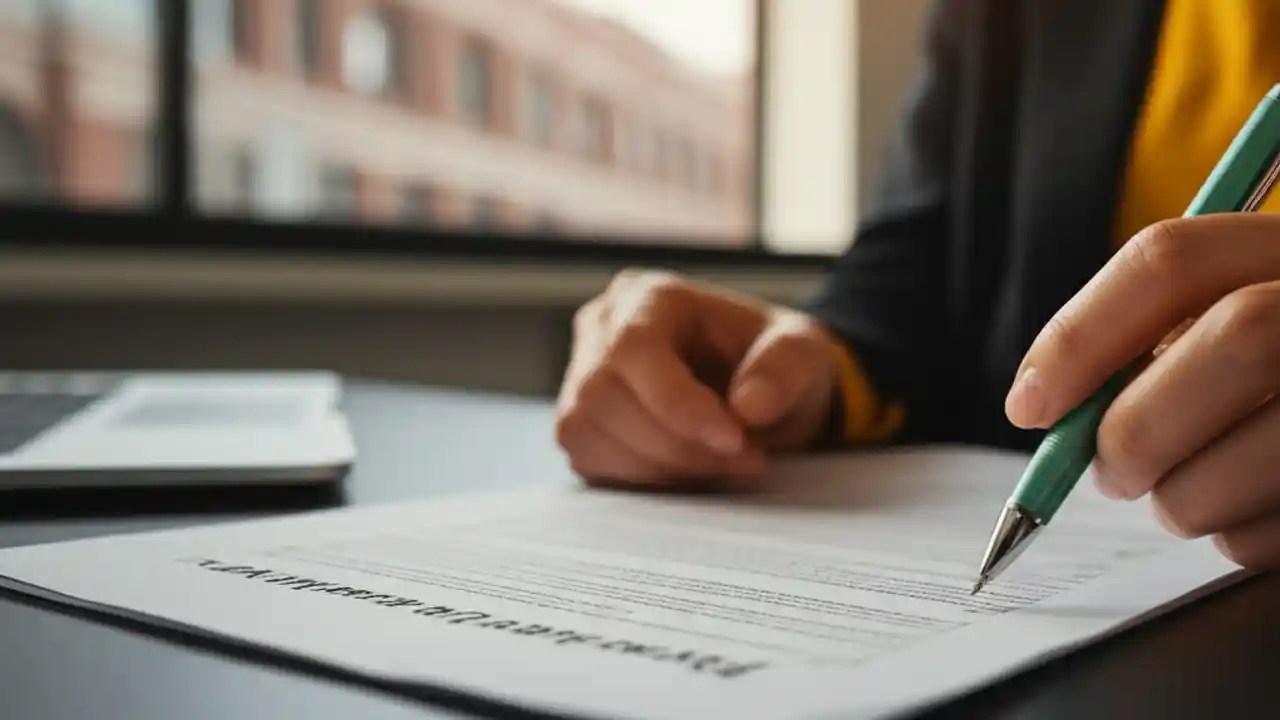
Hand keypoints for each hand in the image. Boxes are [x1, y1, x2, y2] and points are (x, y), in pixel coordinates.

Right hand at [556, 270, 842, 488]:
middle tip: (743, 459)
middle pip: (602, 395)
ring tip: (723, 466)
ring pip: (586, 433)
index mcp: (649, 295)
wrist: (760, 395)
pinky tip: (690, 472)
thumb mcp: (804, 354)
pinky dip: (642, 478)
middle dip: (675, 443)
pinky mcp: (579, 423)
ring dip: (660, 467)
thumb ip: (786, 367)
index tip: (734, 440)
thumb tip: (749, 405)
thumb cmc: (776, 365)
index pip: (635, 349)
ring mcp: (581, 375)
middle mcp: (602, 327)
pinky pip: (586, 459)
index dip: (676, 404)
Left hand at [1007, 214, 1279, 567]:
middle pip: (1240, 335)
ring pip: (1277, 432)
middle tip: (1109, 472)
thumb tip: (1048, 403)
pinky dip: (1241, 537)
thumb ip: (1162, 343)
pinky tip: (1251, 514)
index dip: (1081, 336)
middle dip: (1142, 424)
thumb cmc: (1268, 372)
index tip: (1029, 405)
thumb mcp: (1233, 325)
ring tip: (1187, 496)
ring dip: (1186, 497)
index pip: (1174, 259)